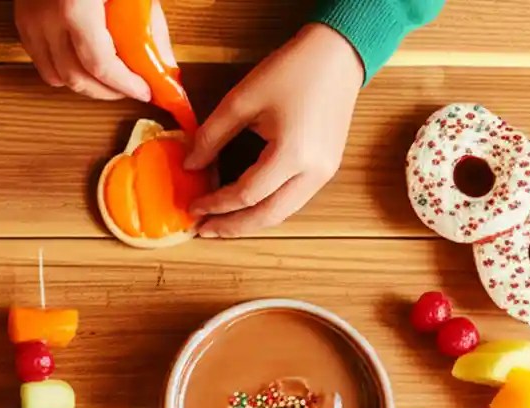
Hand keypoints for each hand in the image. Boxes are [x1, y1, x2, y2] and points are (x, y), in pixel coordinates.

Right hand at [15, 0, 149, 100]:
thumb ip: (149, 22)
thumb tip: (162, 59)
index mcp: (76, 6)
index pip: (100, 64)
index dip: (125, 85)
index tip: (144, 91)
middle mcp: (47, 17)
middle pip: (76, 78)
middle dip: (108, 91)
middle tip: (131, 89)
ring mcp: (30, 19)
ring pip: (55, 76)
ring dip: (85, 84)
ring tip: (109, 79)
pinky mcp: (23, 18)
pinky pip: (41, 60)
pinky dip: (63, 70)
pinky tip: (83, 62)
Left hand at [185, 23, 362, 236]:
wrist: (338, 55)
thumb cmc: (292, 71)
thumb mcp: (242, 100)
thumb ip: (212, 136)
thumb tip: (191, 165)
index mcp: (292, 154)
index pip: (247, 194)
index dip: (216, 204)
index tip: (192, 206)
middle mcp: (313, 172)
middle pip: (268, 216)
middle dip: (233, 227)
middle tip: (203, 229)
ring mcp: (325, 174)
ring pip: (283, 213)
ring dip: (251, 222)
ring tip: (221, 223)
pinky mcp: (327, 169)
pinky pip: (294, 200)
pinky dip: (268, 208)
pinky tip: (247, 206)